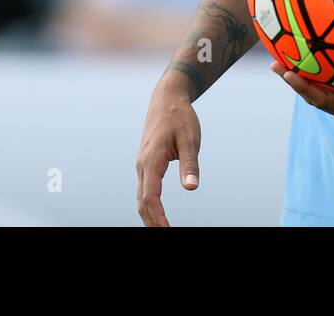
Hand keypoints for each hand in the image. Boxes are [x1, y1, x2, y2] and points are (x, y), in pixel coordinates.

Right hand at [135, 75, 201, 225]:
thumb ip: (190, 164)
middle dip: (152, 222)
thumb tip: (192, 188)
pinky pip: (144, 189)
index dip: (158, 216)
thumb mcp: (190, 139)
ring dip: (149, 216)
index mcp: (152, 160)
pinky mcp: (146, 163)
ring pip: (141, 197)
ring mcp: (142, 164)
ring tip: (161, 229)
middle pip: (142, 202)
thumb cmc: (180, 117)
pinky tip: (157, 214)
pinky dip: (149, 205)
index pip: (151, 197)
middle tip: (165, 235)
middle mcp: (142, 165)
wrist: (167, 99)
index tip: (167, 230)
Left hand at [269, 60, 333, 138]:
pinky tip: (322, 56)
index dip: (303, 88)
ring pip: (323, 90)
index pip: (322, 100)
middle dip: (295, 80)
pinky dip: (324, 73)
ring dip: (306, 76)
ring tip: (289, 57)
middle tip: (275, 63)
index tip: (286, 74)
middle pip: (315, 95)